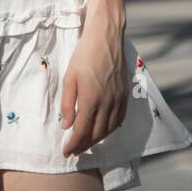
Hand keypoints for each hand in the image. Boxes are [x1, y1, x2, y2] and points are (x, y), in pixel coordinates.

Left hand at [59, 23, 129, 156]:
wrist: (106, 38)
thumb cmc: (84, 55)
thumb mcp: (69, 78)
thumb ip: (68, 104)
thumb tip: (66, 126)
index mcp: (91, 99)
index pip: (82, 130)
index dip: (74, 144)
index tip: (67, 152)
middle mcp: (107, 103)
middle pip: (96, 134)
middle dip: (84, 145)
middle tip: (75, 151)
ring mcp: (118, 100)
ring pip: (109, 129)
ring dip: (97, 140)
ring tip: (87, 144)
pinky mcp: (125, 95)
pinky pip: (120, 120)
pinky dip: (111, 130)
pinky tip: (104, 131)